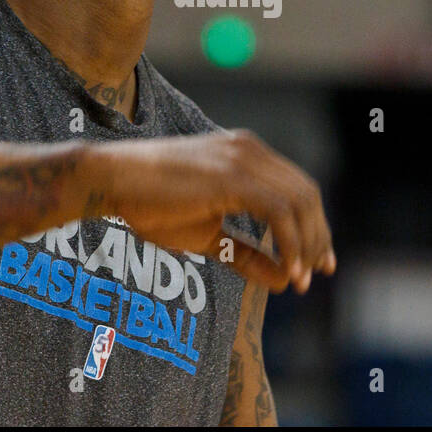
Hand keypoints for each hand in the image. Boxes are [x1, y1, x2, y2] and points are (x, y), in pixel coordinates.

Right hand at [88, 129, 335, 292]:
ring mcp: (242, 158)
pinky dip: (290, 243)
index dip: (315, 225)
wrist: (111, 180)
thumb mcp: (207, 235)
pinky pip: (279, 211)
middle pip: (306, 194)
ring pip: (299, 202)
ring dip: (306, 244)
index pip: (298, 188)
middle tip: (317, 273)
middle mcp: (250, 149)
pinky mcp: (232, 175)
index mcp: (247, 154)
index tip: (319, 261)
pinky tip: (288, 269)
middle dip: (318, 236)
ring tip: (301, 279)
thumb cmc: (150, 204)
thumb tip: (283, 281)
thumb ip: (245, 253)